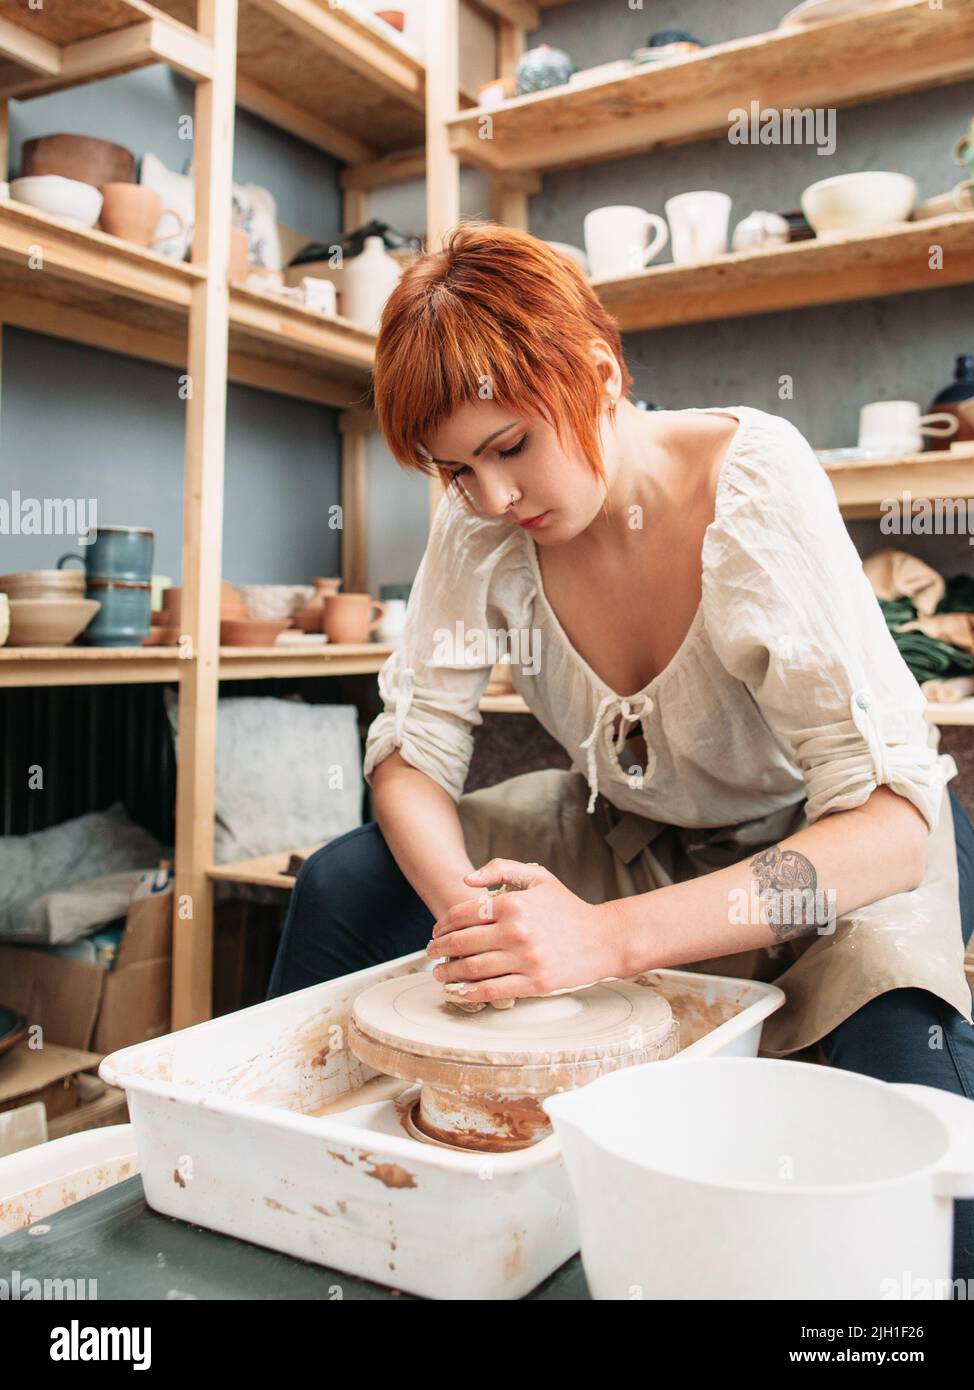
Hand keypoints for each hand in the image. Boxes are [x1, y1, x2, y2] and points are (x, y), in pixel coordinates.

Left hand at [428, 857, 621, 1006]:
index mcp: (513, 904)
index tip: (436, 931)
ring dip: (448, 973)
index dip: (443, 924)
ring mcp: (525, 959)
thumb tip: (466, 879)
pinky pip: (491, 990)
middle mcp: (516, 931)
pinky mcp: (534, 983)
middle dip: (439, 949)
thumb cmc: (568, 907)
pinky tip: (458, 992)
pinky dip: (468, 992)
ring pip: (472, 969)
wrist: (604, 939)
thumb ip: (501, 869)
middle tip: (430, 954)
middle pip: (461, 942)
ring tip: (439, 974)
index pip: (463, 914)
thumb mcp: (539, 877)